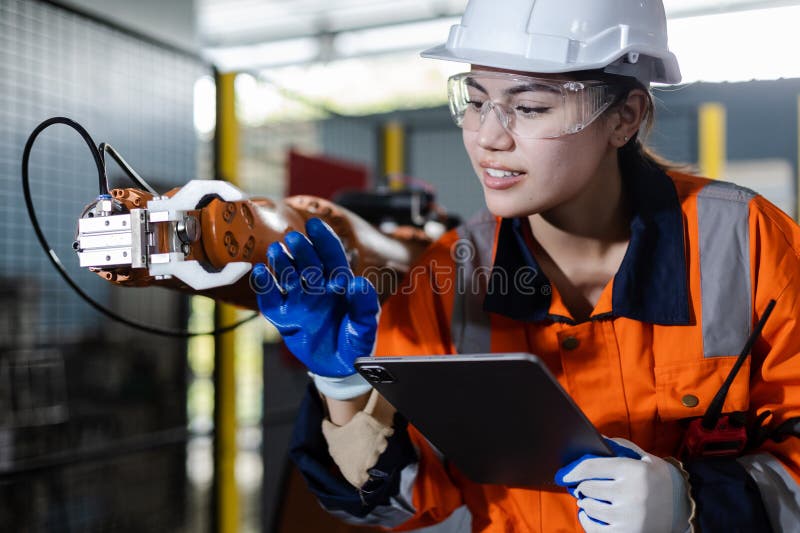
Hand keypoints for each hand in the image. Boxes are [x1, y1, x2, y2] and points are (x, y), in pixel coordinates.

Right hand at [251, 218, 378, 398]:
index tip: (315, 225)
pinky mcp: (283, 317)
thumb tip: (359, 283)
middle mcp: (317, 288)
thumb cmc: (355, 342)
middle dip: (302, 250)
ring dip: (282, 263)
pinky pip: (271, 299)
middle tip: (293, 239)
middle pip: (308, 263)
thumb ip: (365, 305)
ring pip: (288, 276)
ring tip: (276, 252)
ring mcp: (299, 301)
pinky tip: (260, 272)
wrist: (339, 367)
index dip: (324, 240)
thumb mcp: (365, 326)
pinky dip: (264, 286)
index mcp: (339, 284)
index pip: (332, 257)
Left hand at [555, 438, 690, 532]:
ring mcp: (629, 517)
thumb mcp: (643, 458)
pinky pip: (594, 529)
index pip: (591, 467)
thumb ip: (618, 448)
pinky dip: (587, 520)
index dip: (572, 470)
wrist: (685, 507)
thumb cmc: (660, 479)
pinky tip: (590, 514)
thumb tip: (593, 439)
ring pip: (589, 507)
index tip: (562, 474)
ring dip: (586, 502)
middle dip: (582, 486)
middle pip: (587, 487)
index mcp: (633, 471)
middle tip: (585, 486)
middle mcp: (630, 494)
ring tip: (592, 499)